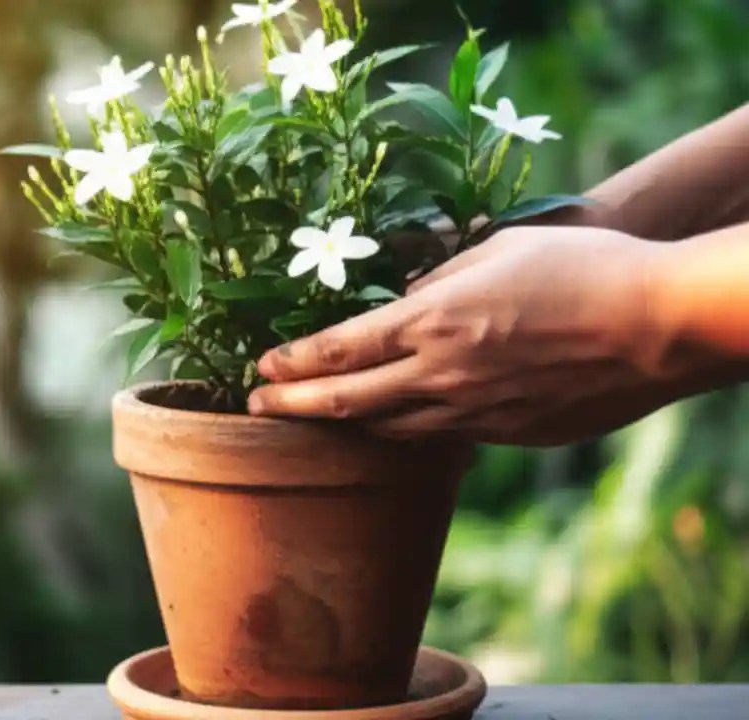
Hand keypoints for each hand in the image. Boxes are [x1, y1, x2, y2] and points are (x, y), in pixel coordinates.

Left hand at [248, 227, 732, 445]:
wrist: (656, 323)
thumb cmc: (579, 267)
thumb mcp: (494, 250)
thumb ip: (435, 278)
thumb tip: (400, 302)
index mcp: (432, 321)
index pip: (338, 350)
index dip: (293, 362)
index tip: (262, 366)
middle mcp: (442, 374)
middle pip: (345, 402)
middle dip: (292, 405)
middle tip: (257, 406)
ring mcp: (474, 412)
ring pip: (388, 428)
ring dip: (345, 423)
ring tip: (316, 417)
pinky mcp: (506, 432)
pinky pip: (440, 435)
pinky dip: (405, 429)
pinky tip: (394, 422)